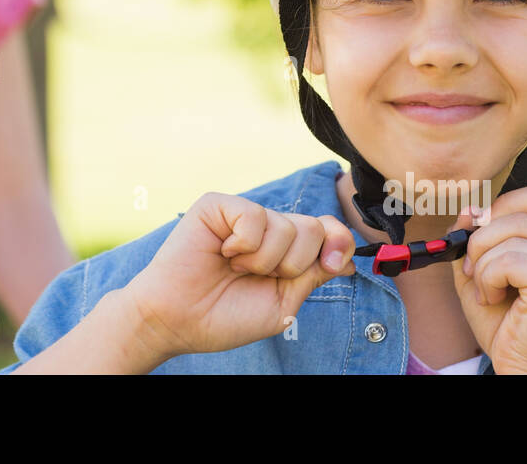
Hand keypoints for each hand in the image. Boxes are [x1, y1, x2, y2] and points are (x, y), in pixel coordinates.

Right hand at [123, 192, 356, 360]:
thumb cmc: (224, 316)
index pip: (328, 230)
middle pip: (314, 227)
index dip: (339, 242)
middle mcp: (267, 227)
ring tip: (235, 268)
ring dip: (264, 261)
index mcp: (285, 250)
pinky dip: (244, 245)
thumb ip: (313, 276)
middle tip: (261, 276)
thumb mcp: (282, 303)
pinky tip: (224, 253)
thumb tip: (347, 257)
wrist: (178, 320)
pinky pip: (255, 217)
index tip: (335, 265)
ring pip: (287, 226)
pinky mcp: (218, 205)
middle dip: (295, 264)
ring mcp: (242, 213)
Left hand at [452, 182, 526, 373]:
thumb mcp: (482, 267)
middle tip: (472, 268)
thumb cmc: (507, 320)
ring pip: (510, 237)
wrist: (526, 367)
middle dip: (482, 238)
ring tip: (488, 290)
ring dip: (483, 264)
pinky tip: (494, 298)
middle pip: (520, 213)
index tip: (479, 232)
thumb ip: (475, 235)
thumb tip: (470, 208)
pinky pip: (510, 260)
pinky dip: (488, 278)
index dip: (503, 206)